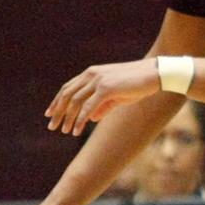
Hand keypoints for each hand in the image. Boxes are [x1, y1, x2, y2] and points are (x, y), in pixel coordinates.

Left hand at [45, 60, 161, 135]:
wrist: (154, 74)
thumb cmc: (137, 85)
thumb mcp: (117, 96)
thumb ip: (103, 106)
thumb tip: (91, 118)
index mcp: (92, 73)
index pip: (68, 87)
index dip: (57, 101)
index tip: (50, 113)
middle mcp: (91, 74)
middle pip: (67, 94)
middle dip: (57, 111)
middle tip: (51, 126)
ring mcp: (98, 80)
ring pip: (75, 101)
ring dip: (67, 118)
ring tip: (63, 131)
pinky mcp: (106, 88)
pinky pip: (88, 107)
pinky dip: (79, 120)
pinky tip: (76, 130)